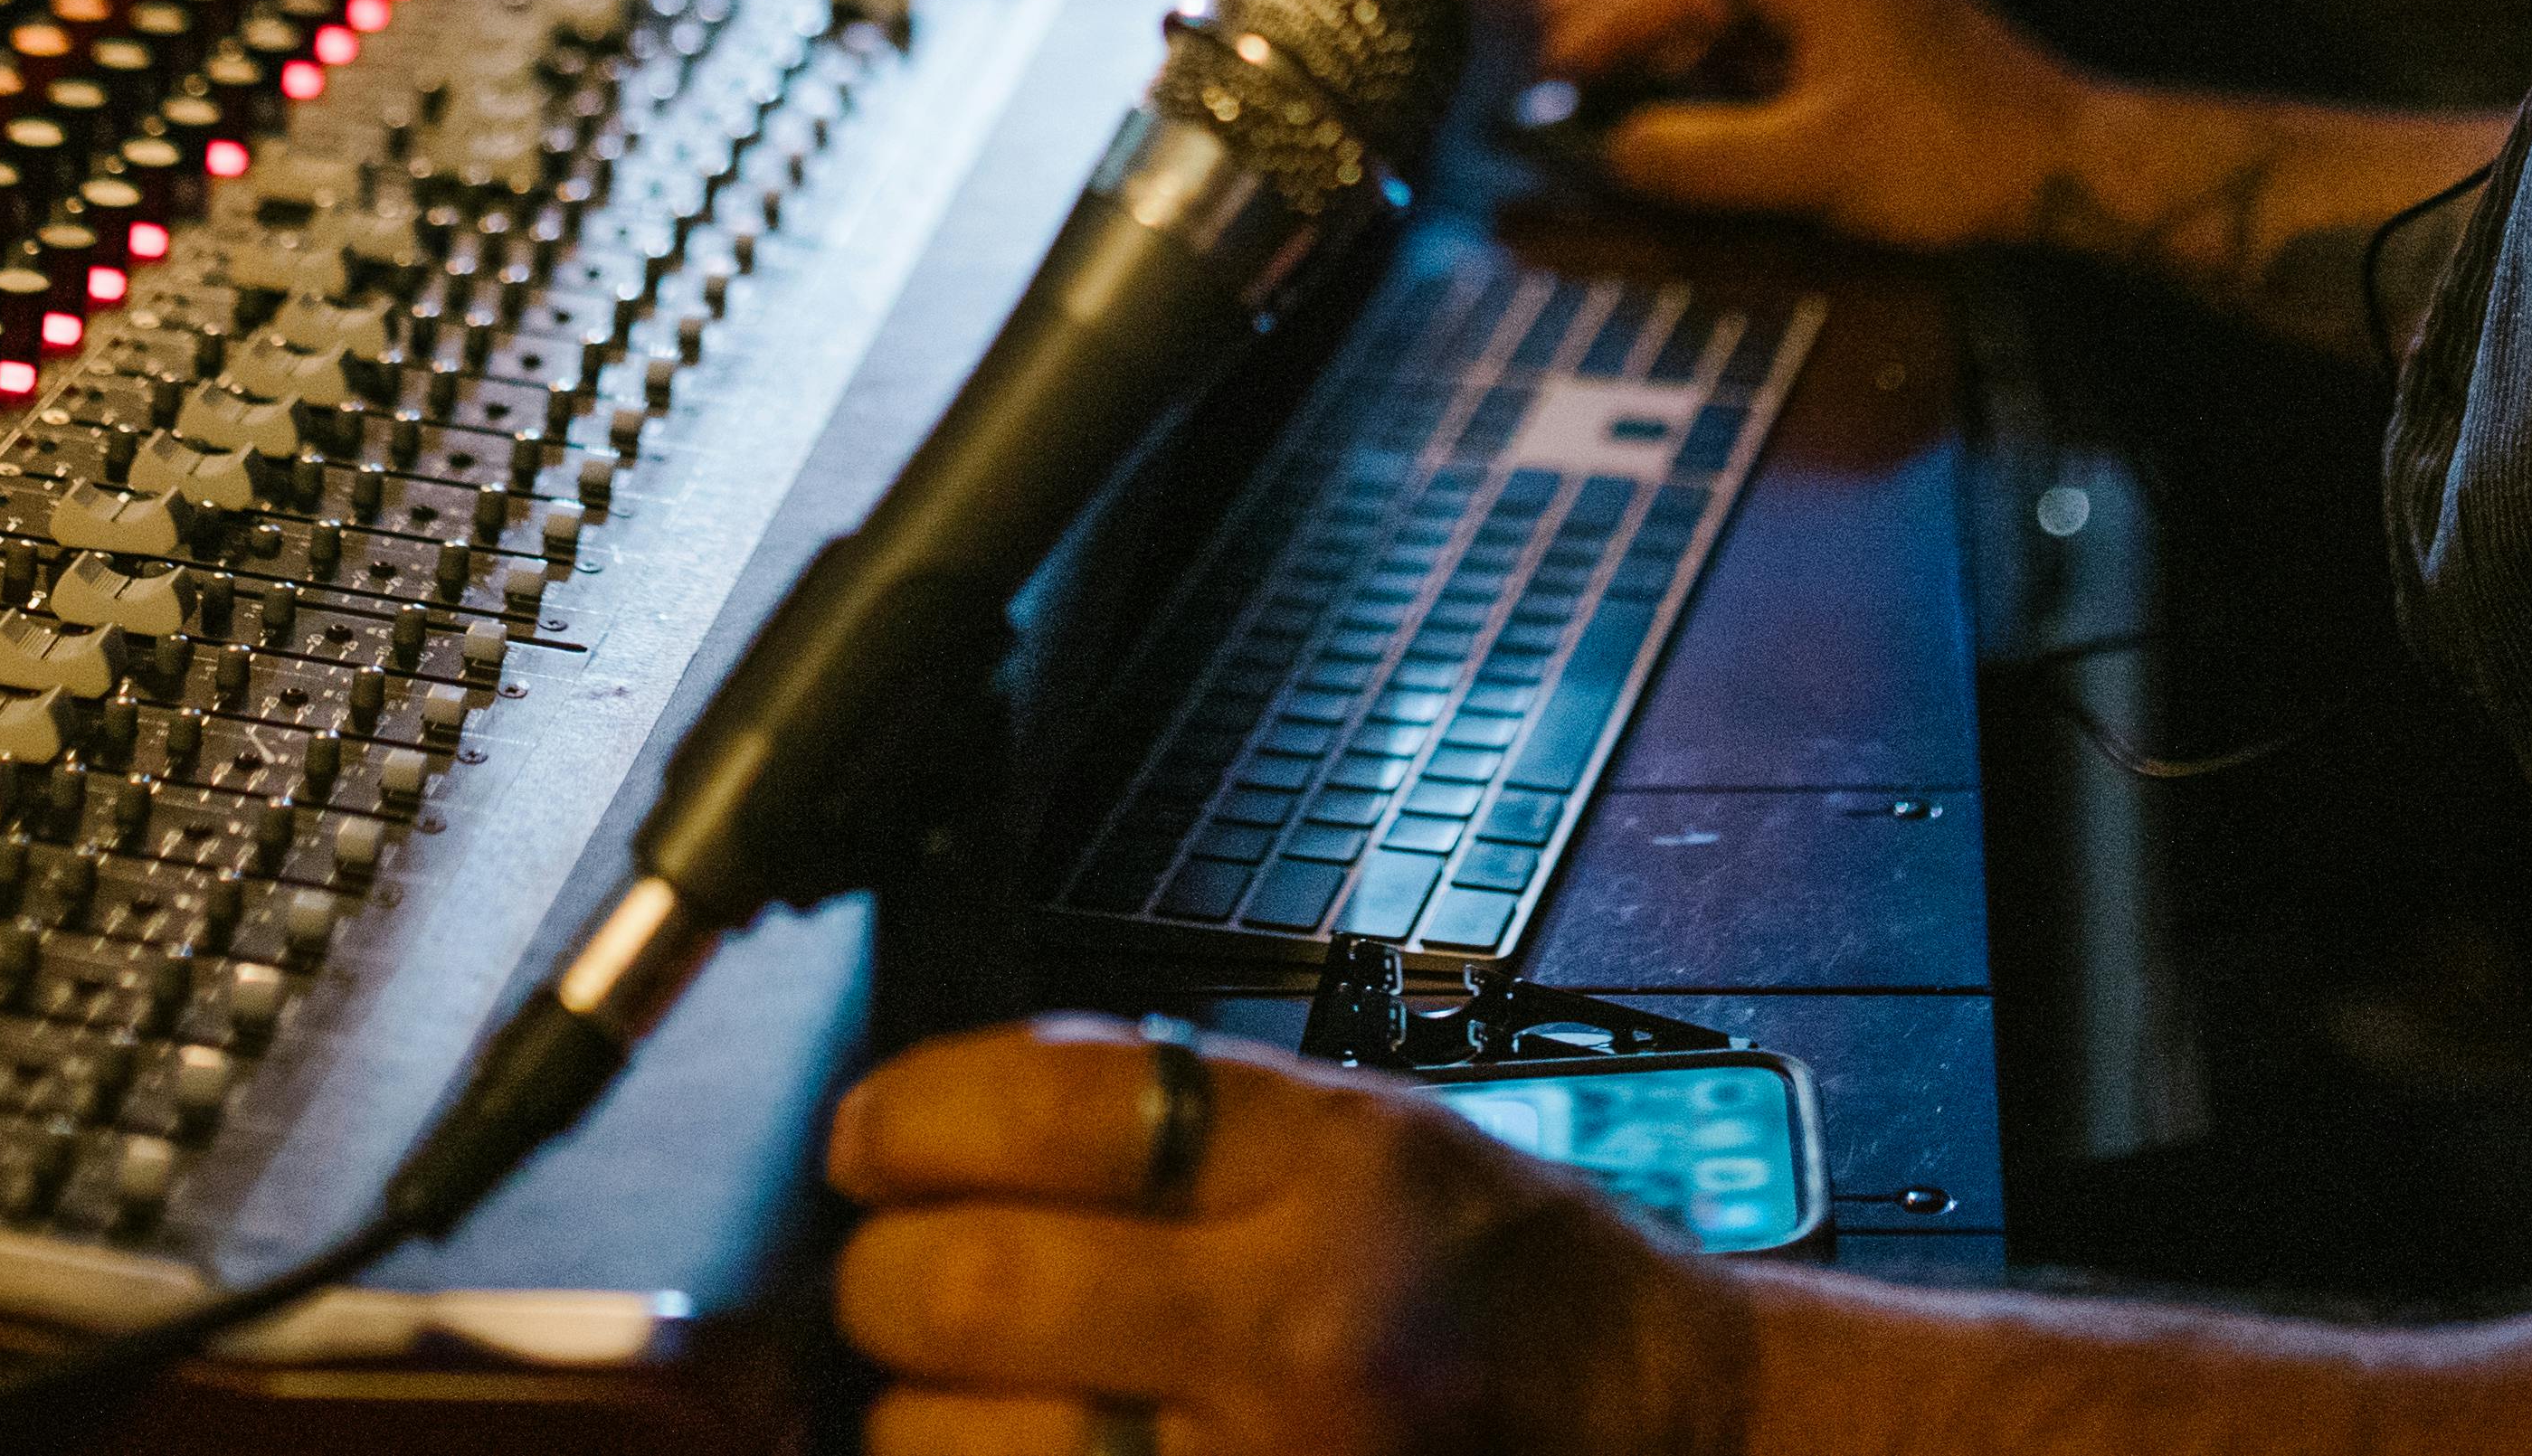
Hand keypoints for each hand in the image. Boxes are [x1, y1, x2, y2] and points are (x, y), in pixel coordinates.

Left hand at [826, 1019, 1751, 1455]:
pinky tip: (1014, 1452)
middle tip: (902, 1276)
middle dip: (887, 1281)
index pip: (1037, 1109)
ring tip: (962, 1396)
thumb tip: (929, 1119)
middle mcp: (1300, 1330)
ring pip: (953, 1452)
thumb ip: (1158, 1113)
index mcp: (1331, 1167)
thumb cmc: (1497, 1277)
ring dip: (913, 1423)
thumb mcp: (1361, 1126)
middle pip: (968, 1291)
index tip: (872, 1137)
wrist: (1658, 1435)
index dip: (907, 1117)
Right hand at [1529, 0, 2096, 257]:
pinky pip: (1792, 11)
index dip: (1606, 27)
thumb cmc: (1952, 161)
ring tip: (1618, 51)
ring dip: (1682, 20)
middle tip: (1553, 22)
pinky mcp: (1899, 14)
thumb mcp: (1808, 168)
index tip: (1551, 61)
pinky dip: (1738, 38)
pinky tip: (1711, 72)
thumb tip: (1613, 149)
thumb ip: (1698, 157)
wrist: (2072, 166)